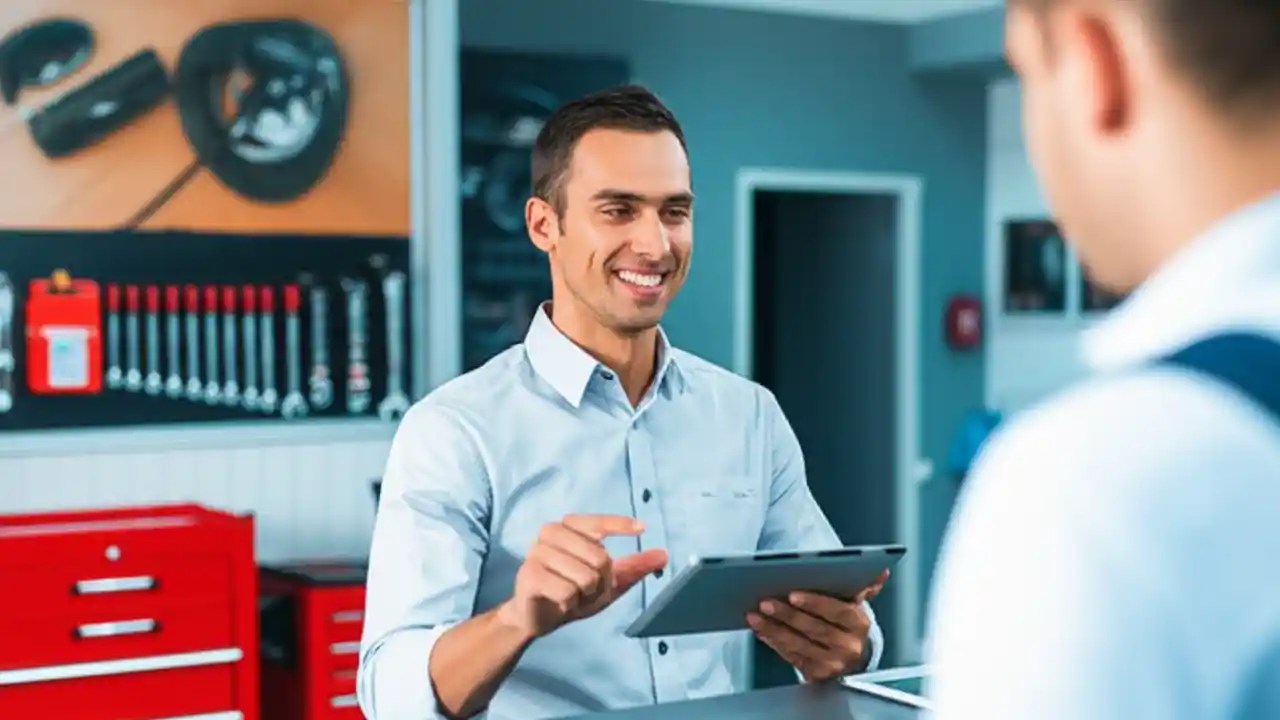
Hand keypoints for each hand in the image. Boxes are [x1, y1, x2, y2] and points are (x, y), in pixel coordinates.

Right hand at [498, 514, 667, 639]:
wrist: (538, 619)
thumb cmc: (573, 592)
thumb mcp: (608, 581)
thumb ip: (634, 567)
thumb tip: (664, 555)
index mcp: (568, 527)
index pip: (598, 522)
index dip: (620, 525)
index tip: (642, 528)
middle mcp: (551, 532)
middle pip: (599, 558)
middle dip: (600, 584)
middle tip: (586, 591)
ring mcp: (537, 552)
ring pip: (585, 577)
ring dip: (585, 596)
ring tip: (572, 596)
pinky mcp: (529, 574)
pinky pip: (567, 591)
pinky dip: (570, 604)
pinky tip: (559, 603)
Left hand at [747, 570, 888, 681]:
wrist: (853, 657)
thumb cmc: (847, 624)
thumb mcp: (856, 603)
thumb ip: (864, 586)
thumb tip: (881, 570)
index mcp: (859, 624)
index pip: (837, 611)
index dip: (815, 603)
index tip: (792, 594)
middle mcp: (849, 647)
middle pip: (814, 629)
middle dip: (786, 615)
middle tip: (765, 602)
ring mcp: (833, 664)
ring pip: (799, 645)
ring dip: (774, 629)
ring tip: (755, 615)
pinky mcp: (817, 675)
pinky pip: (792, 657)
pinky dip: (774, 642)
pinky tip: (761, 630)